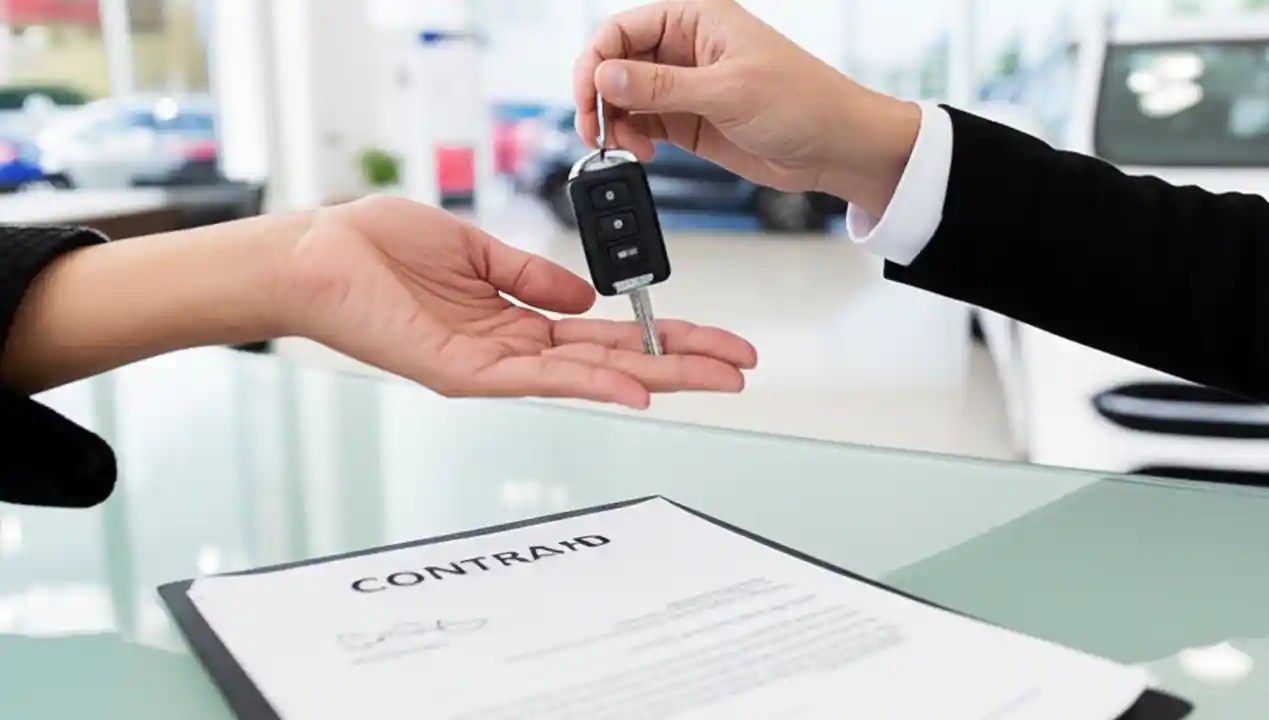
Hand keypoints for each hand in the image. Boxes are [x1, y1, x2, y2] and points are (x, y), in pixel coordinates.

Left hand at [280, 195, 755, 408]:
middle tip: (741, 370)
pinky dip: (594, 383)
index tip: (710, 338)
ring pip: (592, 374)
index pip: (604, 334)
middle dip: (682, 363)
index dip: (660, 336)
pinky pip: (542, 379)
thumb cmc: (377, 247)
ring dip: (658, 376)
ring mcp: (492, 367)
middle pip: (613, 359)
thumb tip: (584, 296)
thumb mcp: (474, 250)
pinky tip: (639, 387)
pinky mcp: (465, 371)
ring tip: (717, 379)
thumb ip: (531, 276)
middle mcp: (511, 350)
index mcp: (514, 319)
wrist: (315, 254)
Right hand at [573, 0, 921, 214]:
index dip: (597, 61)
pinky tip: (641, 153)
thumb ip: (660, 86)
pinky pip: (643, 124)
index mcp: (697, 18)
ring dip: (614, 123)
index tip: (591, 97)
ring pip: (624, 98)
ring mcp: (685, 86)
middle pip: (616, 63)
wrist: (837, 148)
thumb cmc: (804, 102)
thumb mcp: (727, 91)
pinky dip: (632, 139)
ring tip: (625, 147)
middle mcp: (685, 48)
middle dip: (600, 96)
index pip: (622, 29)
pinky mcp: (688, 121)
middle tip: (597, 129)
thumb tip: (606, 76)